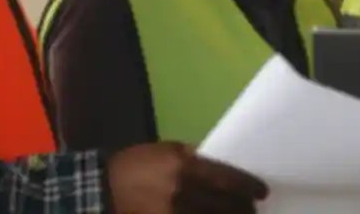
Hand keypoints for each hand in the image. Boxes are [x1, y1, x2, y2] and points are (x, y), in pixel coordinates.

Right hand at [106, 142, 267, 213]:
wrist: (98, 191)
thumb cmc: (134, 166)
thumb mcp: (164, 152)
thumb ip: (192, 159)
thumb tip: (220, 168)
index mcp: (183, 165)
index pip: (227, 178)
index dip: (248, 187)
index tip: (261, 193)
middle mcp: (181, 190)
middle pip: (224, 205)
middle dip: (243, 210)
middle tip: (253, 211)